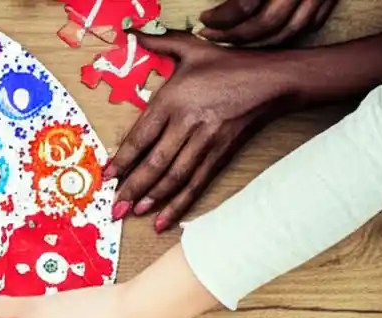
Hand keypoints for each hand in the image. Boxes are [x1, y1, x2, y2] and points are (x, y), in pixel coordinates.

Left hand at [106, 32, 293, 231]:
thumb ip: (158, 42)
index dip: (122, 159)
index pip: (141, 136)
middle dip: (132, 188)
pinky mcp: (222, 154)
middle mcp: (188, 123)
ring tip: (133, 214)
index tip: (107, 175)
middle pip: (155, 162)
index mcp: (174, 99)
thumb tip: (129, 32)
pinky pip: (196, 183)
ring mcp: (207, 141)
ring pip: (174, 177)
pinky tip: (164, 220)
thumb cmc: (228, 64)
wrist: (274, 78)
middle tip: (113, 207)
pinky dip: (180, 204)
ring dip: (152, 199)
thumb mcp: (192, 48)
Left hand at [199, 0, 338, 46]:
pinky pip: (313, 22)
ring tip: (236, 39)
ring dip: (260, 42)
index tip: (205, 20)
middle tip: (212, 35)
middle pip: (268, 23)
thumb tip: (210, 8)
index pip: (245, 6)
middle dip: (235, 36)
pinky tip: (269, 34)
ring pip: (292, 29)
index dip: (221, 19)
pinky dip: (289, 33)